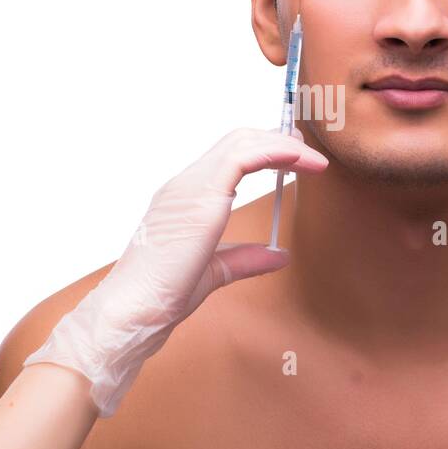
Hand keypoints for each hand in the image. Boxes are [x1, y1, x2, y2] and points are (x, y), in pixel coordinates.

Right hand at [23, 127, 327, 417]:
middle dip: (276, 138)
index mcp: (184, 196)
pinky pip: (243, 157)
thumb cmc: (162, 296)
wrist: (135, 310)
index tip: (293, 158)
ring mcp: (190, 186)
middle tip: (307, 150)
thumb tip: (279, 255)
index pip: (227, 155)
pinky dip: (276, 152)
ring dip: (281, 143)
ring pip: (242, 141)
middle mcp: (185, 183)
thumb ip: (245, 259)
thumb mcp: (215, 272)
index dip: (262, 149)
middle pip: (236, 139)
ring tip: (311, 157)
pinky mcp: (200, 195)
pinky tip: (300, 163)